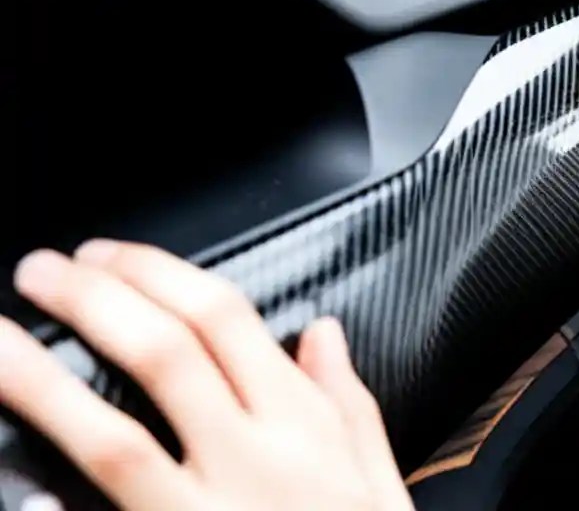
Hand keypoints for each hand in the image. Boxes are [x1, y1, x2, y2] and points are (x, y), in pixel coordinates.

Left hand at [0, 241, 411, 510]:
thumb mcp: (378, 475)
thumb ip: (349, 399)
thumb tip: (323, 331)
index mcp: (304, 427)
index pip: (226, 320)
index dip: (158, 273)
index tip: (110, 255)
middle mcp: (254, 462)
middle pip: (168, 354)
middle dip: (98, 299)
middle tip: (43, 270)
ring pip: (115, 434)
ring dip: (44, 379)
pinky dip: (55, 495)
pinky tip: (16, 469)